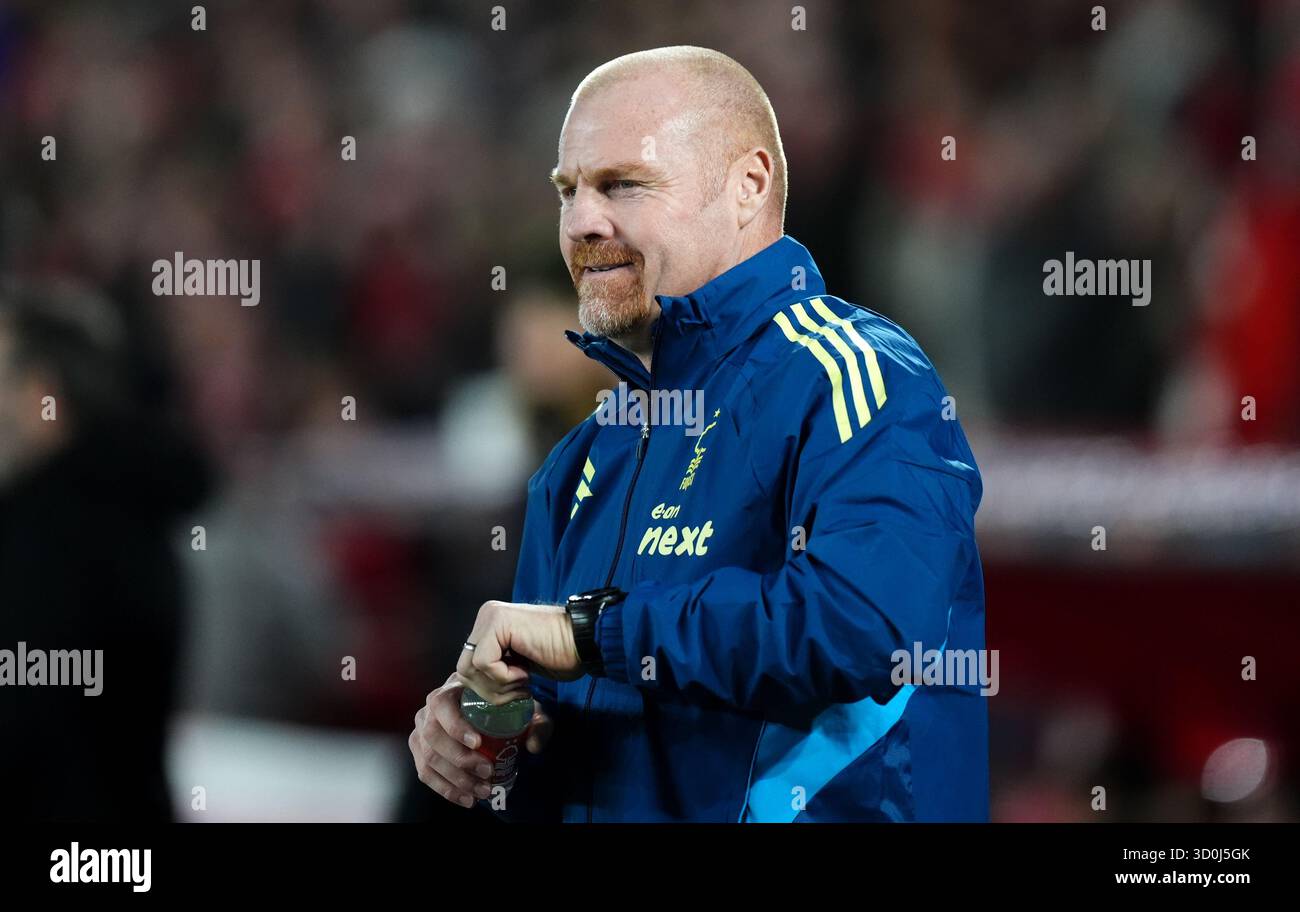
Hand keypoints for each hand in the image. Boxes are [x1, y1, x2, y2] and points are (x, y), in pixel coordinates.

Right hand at [409, 671, 553, 807]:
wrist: (488, 712)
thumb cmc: (503, 707)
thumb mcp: (525, 707)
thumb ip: (536, 722)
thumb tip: (533, 745)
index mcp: (450, 690)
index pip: (442, 706)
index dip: (456, 726)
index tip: (478, 744)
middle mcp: (428, 710)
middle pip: (434, 737)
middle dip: (460, 760)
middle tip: (487, 773)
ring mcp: (420, 732)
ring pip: (429, 759)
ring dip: (456, 780)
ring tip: (482, 791)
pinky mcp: (419, 752)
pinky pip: (426, 774)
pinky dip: (446, 790)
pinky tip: (467, 799)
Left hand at [455, 600, 583, 702]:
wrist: (586, 642)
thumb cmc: (560, 654)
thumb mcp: (518, 664)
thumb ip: (496, 668)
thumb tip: (476, 688)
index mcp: (490, 625)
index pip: (467, 667)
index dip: (489, 689)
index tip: (516, 690)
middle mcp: (487, 616)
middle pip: (464, 670)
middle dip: (490, 691)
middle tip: (519, 690)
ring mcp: (491, 617)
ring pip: (470, 668)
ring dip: (499, 685)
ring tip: (524, 680)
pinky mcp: (499, 622)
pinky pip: (484, 662)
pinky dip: (504, 677)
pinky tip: (526, 671)